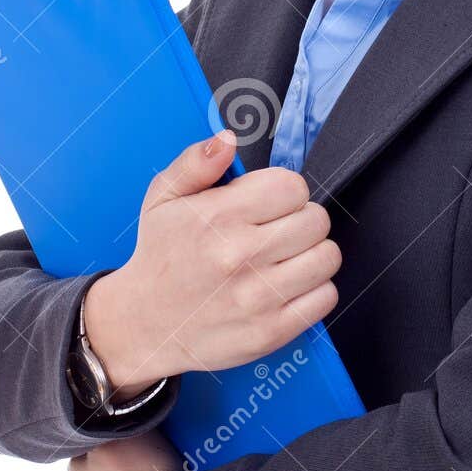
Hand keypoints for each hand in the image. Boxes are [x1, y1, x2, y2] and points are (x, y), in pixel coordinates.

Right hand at [83, 131, 341, 393]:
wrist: (144, 325)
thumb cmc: (160, 256)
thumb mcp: (163, 198)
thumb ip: (196, 161)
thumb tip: (228, 139)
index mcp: (219, 217)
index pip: (292, 186)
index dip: (284, 191)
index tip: (268, 203)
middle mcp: (241, 256)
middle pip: (316, 220)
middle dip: (300, 219)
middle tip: (276, 231)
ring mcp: (259, 297)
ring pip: (327, 256)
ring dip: (312, 253)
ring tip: (284, 257)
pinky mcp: (271, 331)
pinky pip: (326, 297)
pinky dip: (314, 289)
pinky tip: (288, 285)